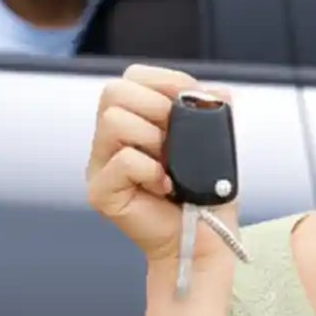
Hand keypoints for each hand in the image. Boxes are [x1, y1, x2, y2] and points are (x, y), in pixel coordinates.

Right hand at [87, 64, 238, 268]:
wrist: (204, 240)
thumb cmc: (206, 192)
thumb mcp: (214, 140)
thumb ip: (210, 109)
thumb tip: (214, 92)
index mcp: (132, 119)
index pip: (132, 76)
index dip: (164, 82)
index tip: (187, 103)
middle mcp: (109, 139)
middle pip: (114, 92)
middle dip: (155, 108)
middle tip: (175, 138)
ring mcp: (100, 165)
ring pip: (114, 121)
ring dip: (153, 139)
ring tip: (168, 165)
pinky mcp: (100, 192)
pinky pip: (123, 160)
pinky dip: (151, 169)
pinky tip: (164, 185)